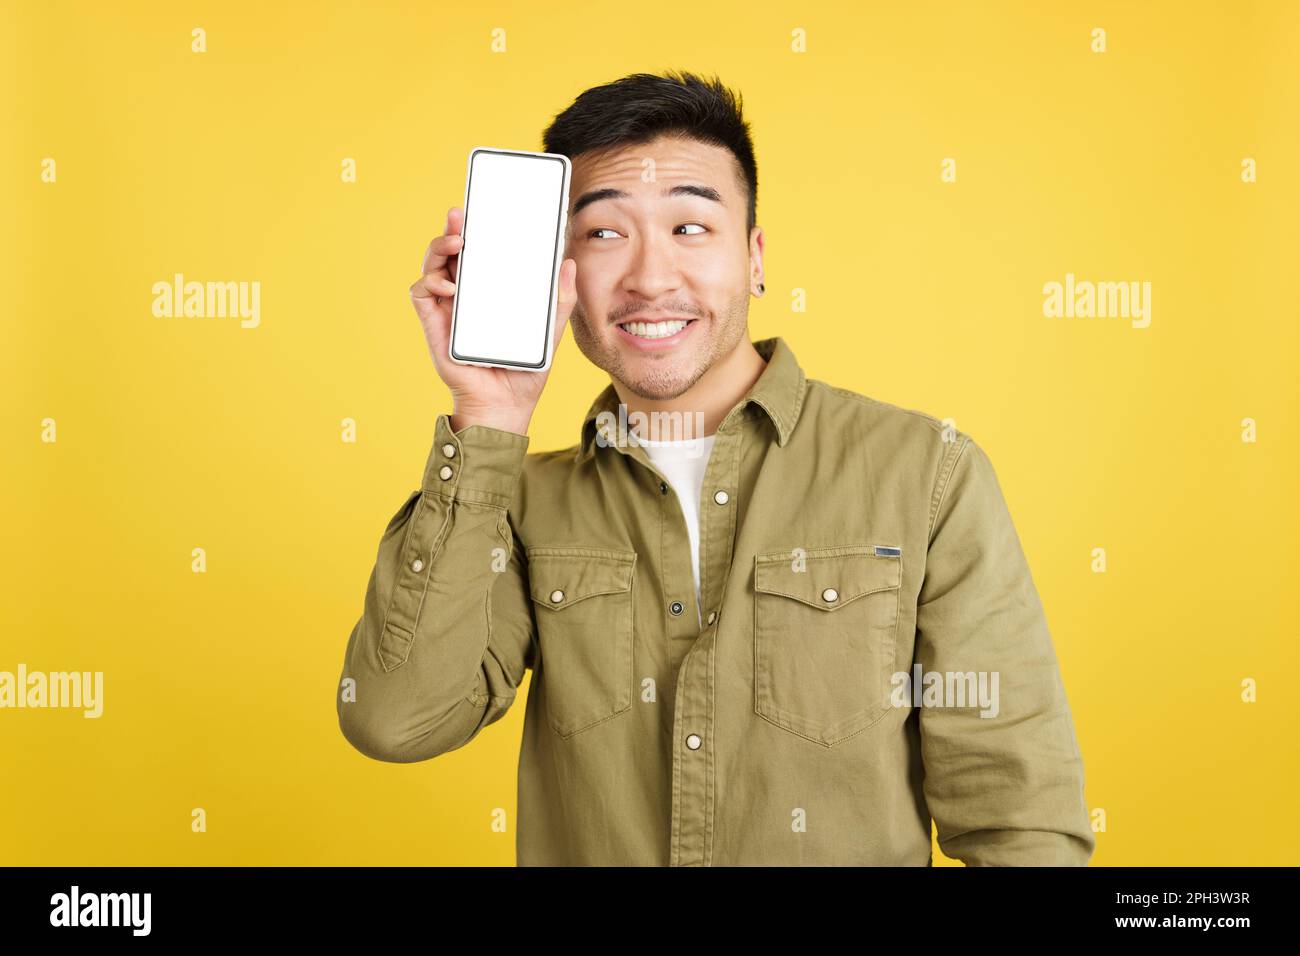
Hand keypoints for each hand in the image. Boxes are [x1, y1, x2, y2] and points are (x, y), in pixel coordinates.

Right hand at [409, 206, 576, 434]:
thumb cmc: (524, 371)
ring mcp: (449, 310)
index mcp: (490, 293)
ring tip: (456, 242)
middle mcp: (466, 297)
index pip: (480, 254)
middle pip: (452, 253)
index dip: (476, 229)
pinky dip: (429, 282)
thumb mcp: (549, 331)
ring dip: (438, 248)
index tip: (482, 208)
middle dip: (452, 228)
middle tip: (460, 213)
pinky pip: (421, 294)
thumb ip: (559, 300)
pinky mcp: (435, 325)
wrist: (506, 406)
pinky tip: (449, 285)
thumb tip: (569, 265)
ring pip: (433, 266)